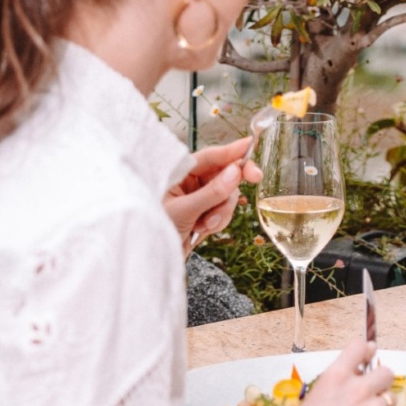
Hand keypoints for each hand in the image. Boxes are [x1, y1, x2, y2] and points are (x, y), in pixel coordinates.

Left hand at [165, 137, 258, 255]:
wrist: (149, 262)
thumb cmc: (154, 230)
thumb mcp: (183, 210)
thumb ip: (211, 192)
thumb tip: (235, 172)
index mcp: (179, 174)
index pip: (209, 157)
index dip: (231, 150)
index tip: (251, 144)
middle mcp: (189, 184)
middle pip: (224, 175)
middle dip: (234, 183)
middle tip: (256, 177)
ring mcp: (198, 200)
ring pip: (227, 196)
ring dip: (221, 211)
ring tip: (205, 225)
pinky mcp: (203, 216)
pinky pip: (223, 212)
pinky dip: (218, 221)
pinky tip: (202, 230)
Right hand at [222, 338, 403, 405]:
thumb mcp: (313, 400)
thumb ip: (336, 385)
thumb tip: (353, 374)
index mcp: (336, 378)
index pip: (359, 347)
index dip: (366, 350)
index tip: (369, 352)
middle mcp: (358, 389)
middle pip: (385, 372)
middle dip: (380, 382)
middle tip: (372, 394)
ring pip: (392, 399)